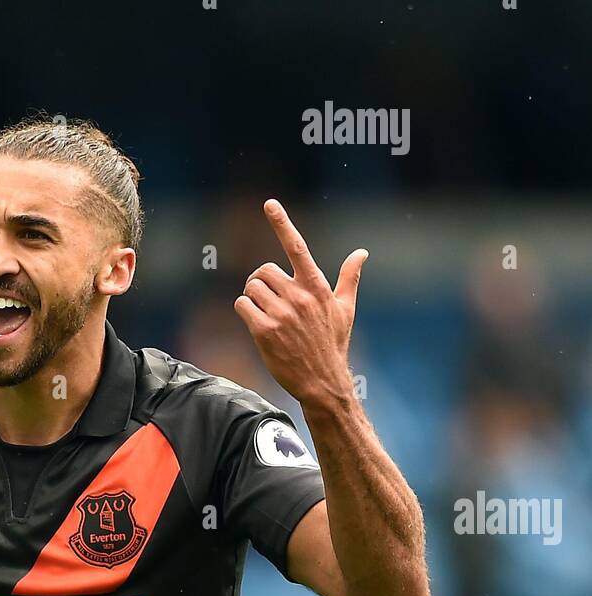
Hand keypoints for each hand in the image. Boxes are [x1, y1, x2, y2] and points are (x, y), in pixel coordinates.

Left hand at [234, 199, 366, 408]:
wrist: (323, 382)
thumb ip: (349, 277)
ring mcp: (281, 314)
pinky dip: (244, 311)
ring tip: (262, 312)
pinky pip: (242, 306)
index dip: (282, 222)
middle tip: (265, 297)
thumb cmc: (333, 345)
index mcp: (316, 287)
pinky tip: (255, 323)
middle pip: (263, 270)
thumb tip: (362, 253)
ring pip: (251, 287)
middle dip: (259, 282)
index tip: (269, 203)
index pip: (297, 246)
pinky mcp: (264, 331)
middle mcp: (298, 296)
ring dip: (251, 297)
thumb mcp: (346, 309)